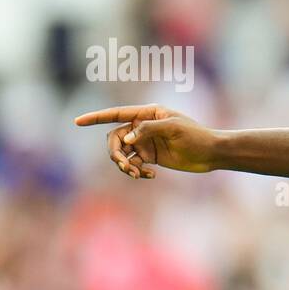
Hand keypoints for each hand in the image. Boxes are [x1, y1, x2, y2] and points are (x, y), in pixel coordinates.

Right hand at [74, 104, 217, 178]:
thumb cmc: (196, 136)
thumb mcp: (173, 128)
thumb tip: (126, 139)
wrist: (211, 153)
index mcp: (147, 114)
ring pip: (122, 153)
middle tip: (124, 165)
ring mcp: (145, 142)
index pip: (116, 114)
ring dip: (124, 165)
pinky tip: (150, 175)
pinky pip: (133, 164)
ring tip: (137, 173)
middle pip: (115, 138)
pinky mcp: (150, 157)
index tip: (77, 121)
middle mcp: (143, 127)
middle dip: (115, 153)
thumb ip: (148, 130)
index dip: (96, 117)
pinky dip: (136, 171)